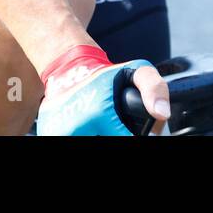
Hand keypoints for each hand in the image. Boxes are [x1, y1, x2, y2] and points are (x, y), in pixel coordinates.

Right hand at [36, 45, 169, 135]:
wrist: (67, 69)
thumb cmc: (106, 75)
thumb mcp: (136, 72)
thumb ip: (155, 89)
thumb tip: (162, 113)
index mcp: (98, 113)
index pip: (124, 141)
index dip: (133, 136)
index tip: (127, 127)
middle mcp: (76, 127)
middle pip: (105, 144)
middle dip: (114, 135)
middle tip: (115, 125)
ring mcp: (60, 132)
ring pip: (90, 142)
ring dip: (99, 135)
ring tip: (102, 126)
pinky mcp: (50, 134)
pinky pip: (73, 141)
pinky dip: (85, 135)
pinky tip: (90, 128)